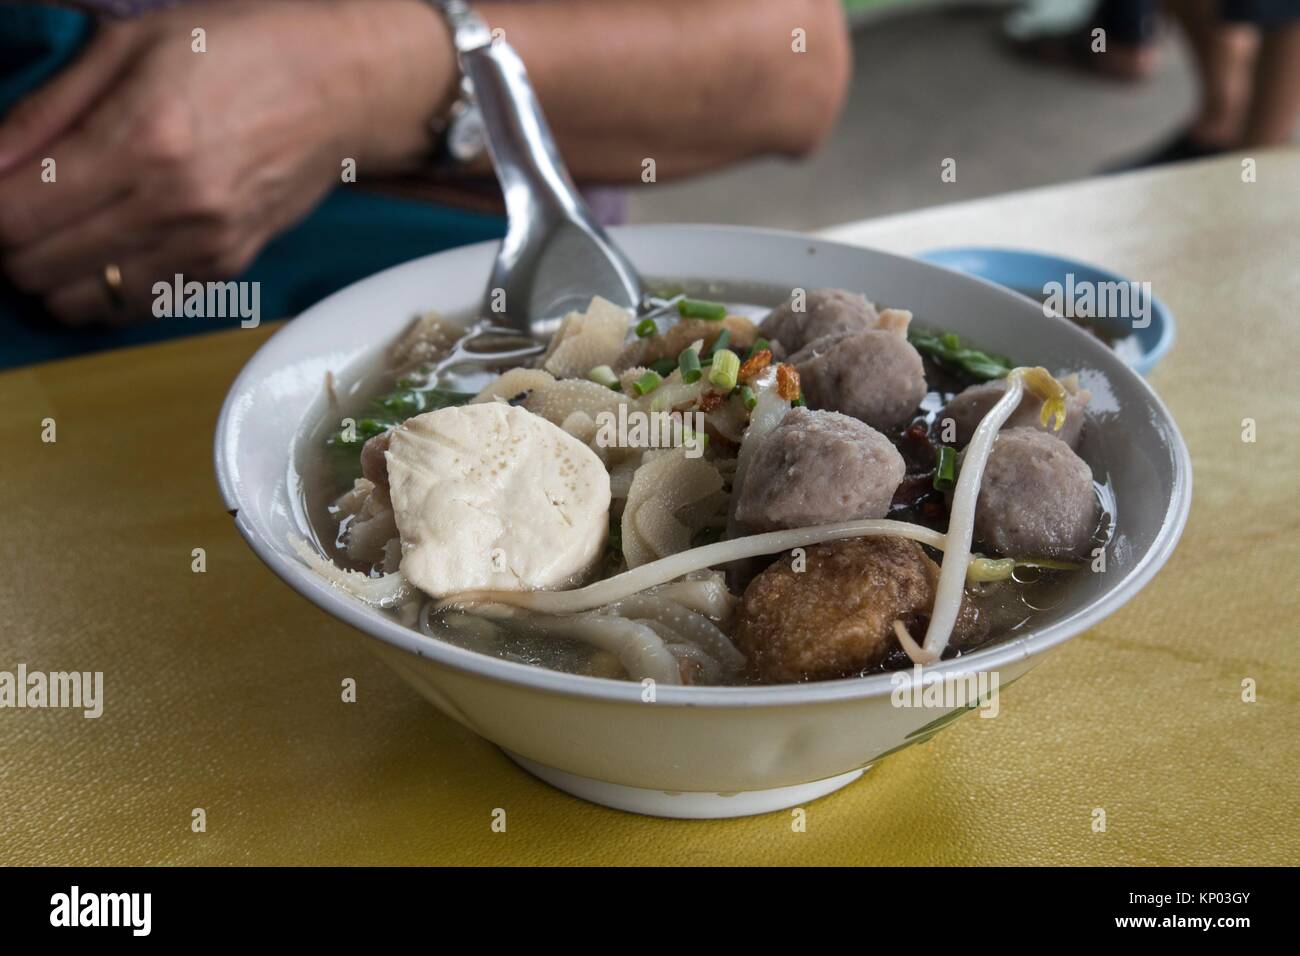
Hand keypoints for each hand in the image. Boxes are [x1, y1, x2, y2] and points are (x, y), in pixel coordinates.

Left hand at [0, 0, 454, 324]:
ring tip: (63, 231)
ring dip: (52, 273)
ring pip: (82, 302)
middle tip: (23, 205)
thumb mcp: (129, 46)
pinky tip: (111, 248)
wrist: (343, 89)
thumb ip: (47, 111)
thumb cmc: (237, 47)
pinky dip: (105, 288)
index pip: (14, 217)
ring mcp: (203, 248)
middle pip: (37, 268)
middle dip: (10, 242)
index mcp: (141, 141)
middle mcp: (172, 209)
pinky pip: (137, 307)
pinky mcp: (227, 268)